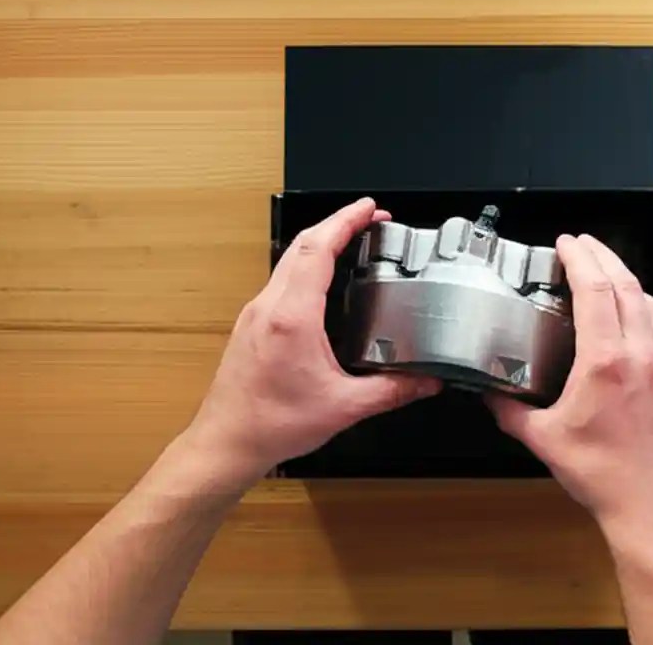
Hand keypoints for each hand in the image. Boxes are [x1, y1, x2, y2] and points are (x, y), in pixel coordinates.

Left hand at [186, 197, 441, 489]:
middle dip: (337, 223)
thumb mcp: (344, 407)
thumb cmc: (270, 425)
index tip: (369, 208)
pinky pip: (280, 280)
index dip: (346, 221)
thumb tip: (426, 380)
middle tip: (368, 218)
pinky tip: (323, 279)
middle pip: (302, 244)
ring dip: (319, 242)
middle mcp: (269, 307)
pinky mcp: (251, 325)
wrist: (226, 443)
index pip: (318, 249)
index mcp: (292, 317)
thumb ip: (392, 391)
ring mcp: (255, 314)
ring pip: (288, 259)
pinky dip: (306, 265)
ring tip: (350, 240)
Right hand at [487, 234, 652, 531]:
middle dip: (603, 257)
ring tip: (606, 274)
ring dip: (627, 281)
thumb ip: (509, 410)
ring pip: (650, 303)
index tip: (567, 244)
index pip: (595, 290)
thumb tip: (489, 394)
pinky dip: (651, 312)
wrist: (650, 505)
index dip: (580, 258)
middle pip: (625, 285)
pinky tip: (640, 315)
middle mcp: (642, 355)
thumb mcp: (543, 440)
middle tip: (583, 245)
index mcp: (606, 362)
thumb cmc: (602, 475)